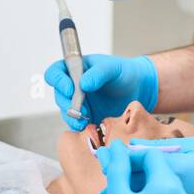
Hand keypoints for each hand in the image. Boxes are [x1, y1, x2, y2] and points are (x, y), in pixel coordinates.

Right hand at [43, 53, 158, 130]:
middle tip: (82, 109)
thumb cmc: (124, 72)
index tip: (70, 90)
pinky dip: (80, 126)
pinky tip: (89, 126)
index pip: (55, 73)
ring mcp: (78, 102)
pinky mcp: (86, 116)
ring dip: (72, 117)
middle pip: (58, 95)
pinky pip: (76, 123)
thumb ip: (99, 72)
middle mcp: (73, 86)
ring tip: (85, 120)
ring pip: (65, 111)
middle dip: (67, 103)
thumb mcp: (113, 68)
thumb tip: (83, 84)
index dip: (58, 81)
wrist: (138, 89)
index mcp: (75, 69)